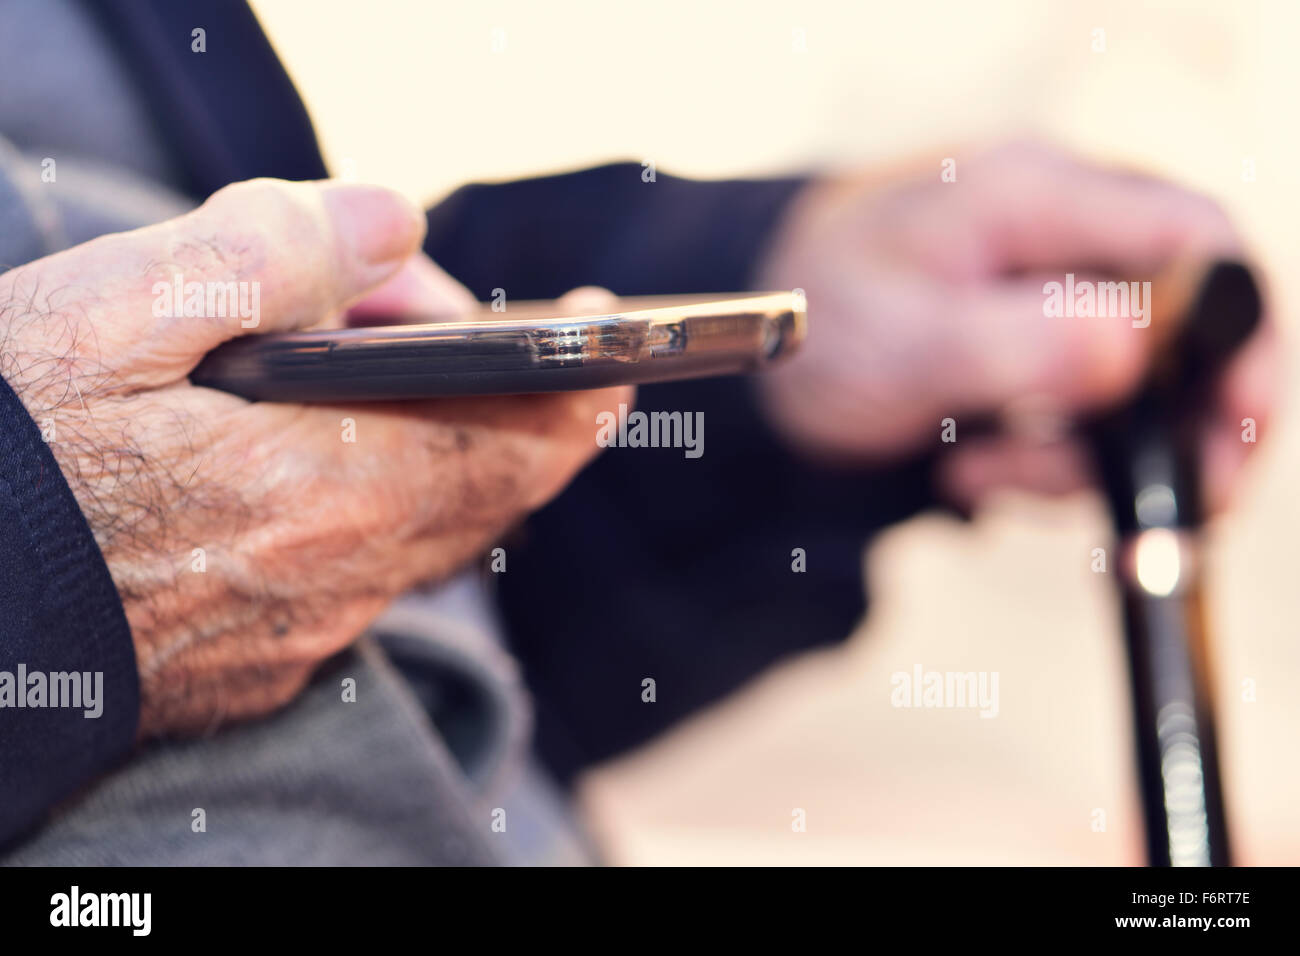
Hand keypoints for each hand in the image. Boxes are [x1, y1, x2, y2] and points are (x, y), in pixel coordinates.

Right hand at [0, 178, 628, 735]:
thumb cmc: (1, 455)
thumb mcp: (114, 310)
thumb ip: (270, 256)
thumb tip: (393, 222)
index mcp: (325, 488)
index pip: (518, 445)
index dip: (582, 392)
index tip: (614, 346)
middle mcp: (334, 579)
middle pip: (480, 485)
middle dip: (485, 392)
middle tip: (428, 312)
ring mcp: (295, 632)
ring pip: (420, 528)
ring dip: (421, 441)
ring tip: (350, 360)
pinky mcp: (251, 662)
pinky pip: (356, 572)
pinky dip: (366, 498)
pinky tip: (304, 451)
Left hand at [755, 141, 1276, 511]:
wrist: (750, 357)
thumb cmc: (806, 325)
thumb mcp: (892, 344)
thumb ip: (1009, 345)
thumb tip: (1133, 350)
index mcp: (1032, 198)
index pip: (1196, 239)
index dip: (1239, 333)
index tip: (1233, 425)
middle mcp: (1057, 235)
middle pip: (1186, 319)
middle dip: (1179, 420)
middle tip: (1162, 500)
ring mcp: (1047, 293)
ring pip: (1138, 383)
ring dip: (1083, 456)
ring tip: (983, 473)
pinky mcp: (1031, 348)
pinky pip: (1084, 412)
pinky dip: (1046, 462)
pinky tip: (971, 471)